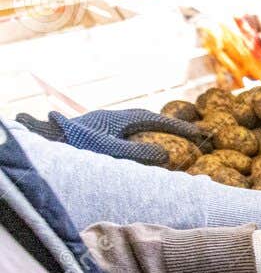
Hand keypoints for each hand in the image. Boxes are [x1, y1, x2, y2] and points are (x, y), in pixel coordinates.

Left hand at [15, 108, 211, 164]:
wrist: (49, 145)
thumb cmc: (77, 147)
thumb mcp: (110, 150)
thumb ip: (139, 152)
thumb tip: (166, 154)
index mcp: (119, 119)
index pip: (155, 119)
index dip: (178, 126)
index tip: (199, 133)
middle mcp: (114, 119)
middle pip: (150, 119)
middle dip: (172, 127)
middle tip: (194, 136)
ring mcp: (107, 126)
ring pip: (140, 126)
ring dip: (159, 132)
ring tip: (177, 141)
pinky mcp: (102, 135)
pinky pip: (132, 134)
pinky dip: (146, 138)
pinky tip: (150, 150)